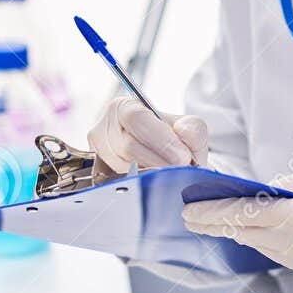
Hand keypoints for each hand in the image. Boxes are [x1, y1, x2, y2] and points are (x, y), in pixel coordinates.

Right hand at [87, 97, 208, 172]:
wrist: (162, 156)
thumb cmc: (170, 138)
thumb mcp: (188, 127)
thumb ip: (193, 128)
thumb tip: (183, 132)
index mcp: (123, 107)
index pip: (137, 119)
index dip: (161, 139)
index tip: (183, 156)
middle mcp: (104, 128)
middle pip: (128, 146)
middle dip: (159, 161)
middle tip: (181, 169)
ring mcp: (99, 153)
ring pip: (123, 168)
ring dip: (151, 174)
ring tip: (169, 174)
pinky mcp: (99, 174)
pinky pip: (118, 183)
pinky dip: (139, 185)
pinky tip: (153, 182)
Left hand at [181, 161, 292, 292]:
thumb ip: (290, 186)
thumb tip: (256, 195)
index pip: (250, 218)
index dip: (216, 216)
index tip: (190, 213)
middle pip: (256, 239)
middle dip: (229, 225)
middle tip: (199, 215)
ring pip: (275, 254)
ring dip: (260, 237)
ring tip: (242, 220)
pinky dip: (289, 251)